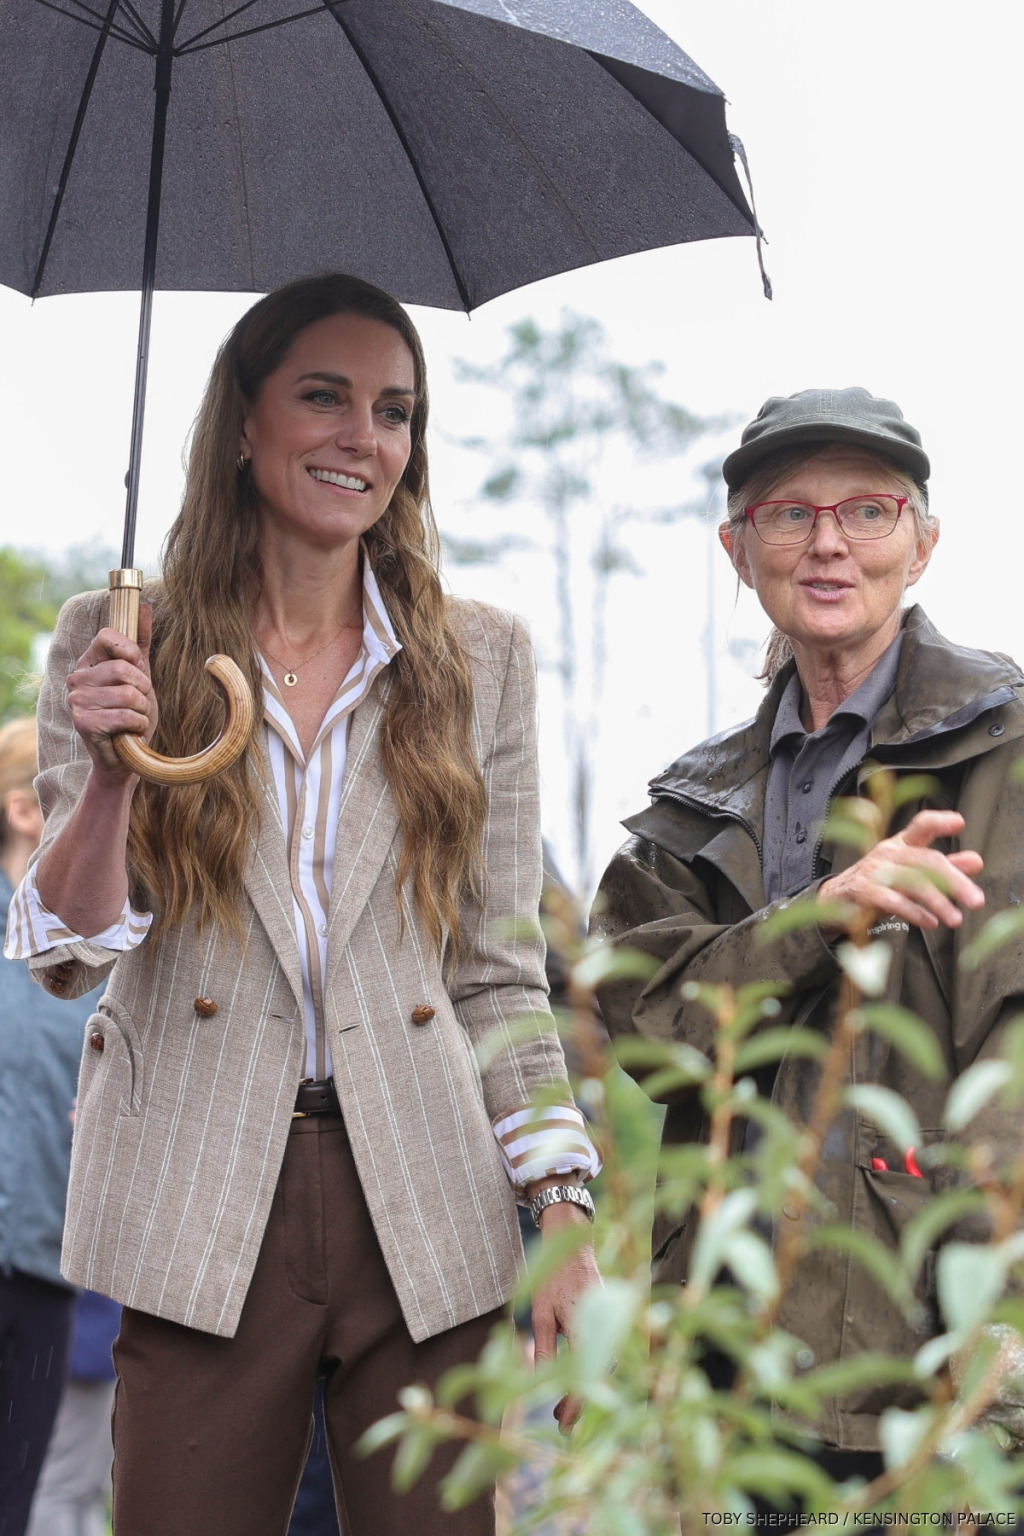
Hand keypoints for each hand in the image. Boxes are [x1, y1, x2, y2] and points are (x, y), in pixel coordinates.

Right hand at [66, 605, 157, 781]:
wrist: (125, 757)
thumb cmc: (131, 714)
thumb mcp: (140, 675)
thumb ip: (140, 642)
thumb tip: (145, 606)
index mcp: (88, 663)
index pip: (108, 637)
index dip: (131, 652)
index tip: (138, 669)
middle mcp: (76, 679)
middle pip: (123, 668)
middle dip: (143, 689)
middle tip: (139, 703)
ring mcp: (76, 701)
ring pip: (128, 693)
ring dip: (142, 710)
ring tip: (134, 718)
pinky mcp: (83, 723)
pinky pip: (126, 715)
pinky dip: (138, 725)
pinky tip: (130, 732)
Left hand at [529, 1194, 601, 1434]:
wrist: (572, 1244)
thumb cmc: (553, 1277)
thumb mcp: (541, 1313)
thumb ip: (544, 1349)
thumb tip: (539, 1383)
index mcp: (584, 1326)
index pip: (584, 1377)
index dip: (575, 1405)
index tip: (564, 1424)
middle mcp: (602, 1327)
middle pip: (597, 1376)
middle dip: (580, 1402)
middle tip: (560, 1421)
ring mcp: (609, 1323)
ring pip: (602, 1366)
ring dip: (585, 1387)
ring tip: (563, 1405)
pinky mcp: (609, 1320)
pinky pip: (604, 1353)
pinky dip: (591, 1371)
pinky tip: (575, 1379)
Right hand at [819, 809, 983, 931]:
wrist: (835, 899)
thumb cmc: (878, 882)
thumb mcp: (911, 872)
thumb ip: (944, 868)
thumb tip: (976, 862)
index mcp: (901, 844)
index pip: (921, 826)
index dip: (939, 822)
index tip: (959, 823)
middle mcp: (888, 853)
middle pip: (927, 861)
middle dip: (954, 881)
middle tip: (976, 900)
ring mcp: (874, 871)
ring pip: (912, 882)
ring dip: (938, 902)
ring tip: (955, 919)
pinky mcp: (862, 892)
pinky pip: (892, 901)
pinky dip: (914, 912)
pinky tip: (930, 922)